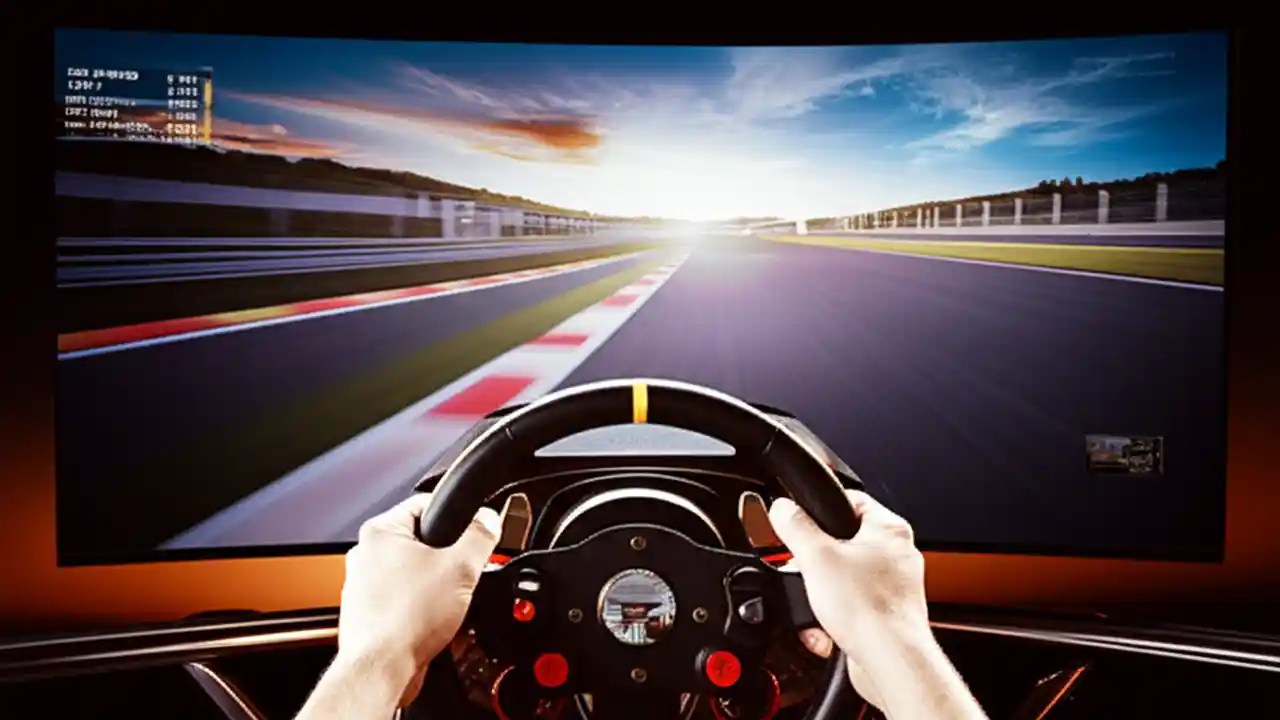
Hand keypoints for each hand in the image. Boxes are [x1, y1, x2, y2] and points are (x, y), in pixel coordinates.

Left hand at [337, 492, 500, 704]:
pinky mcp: (370, 613)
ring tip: (447, 603)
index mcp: (380, 531)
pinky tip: (434, 623)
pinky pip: (405, 601)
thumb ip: (480, 536)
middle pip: (422, 543)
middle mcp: (365, 555)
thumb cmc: (406, 619)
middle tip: (461, 575)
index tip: (472, 531)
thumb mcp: (461, 568)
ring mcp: (364, 586)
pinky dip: (422, 610)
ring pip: (415, 575)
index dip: (455, 516)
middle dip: (447, 561)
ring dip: (436, 588)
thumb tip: (488, 520)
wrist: (382, 669)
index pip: (424, 504)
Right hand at [769, 490, 928, 708]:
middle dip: (817, 560)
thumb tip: (783, 508)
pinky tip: (826, 625)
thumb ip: (795, 525)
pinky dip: (834, 614)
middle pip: (844, 541)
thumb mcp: (816, 557)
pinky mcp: (886, 613)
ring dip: (822, 591)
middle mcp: (897, 554)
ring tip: (816, 600)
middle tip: (805, 567)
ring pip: (845, 576)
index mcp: (890, 528)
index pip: (851, 499)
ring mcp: (894, 585)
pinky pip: (851, 604)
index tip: (800, 519)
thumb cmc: (870, 609)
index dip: (820, 507)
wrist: (889, 660)